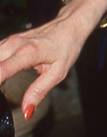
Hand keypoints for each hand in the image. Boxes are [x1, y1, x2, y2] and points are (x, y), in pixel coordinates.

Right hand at [0, 0, 104, 117]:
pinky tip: (1, 78)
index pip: (1, 70)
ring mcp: (9, 40)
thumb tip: (27, 111)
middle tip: (3, 94)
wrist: (69, 26)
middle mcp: (14, 44)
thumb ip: (39, 91)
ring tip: (3, 89)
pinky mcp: (7, 41)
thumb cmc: (66, 48)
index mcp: (28, 52)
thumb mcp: (58, 73)